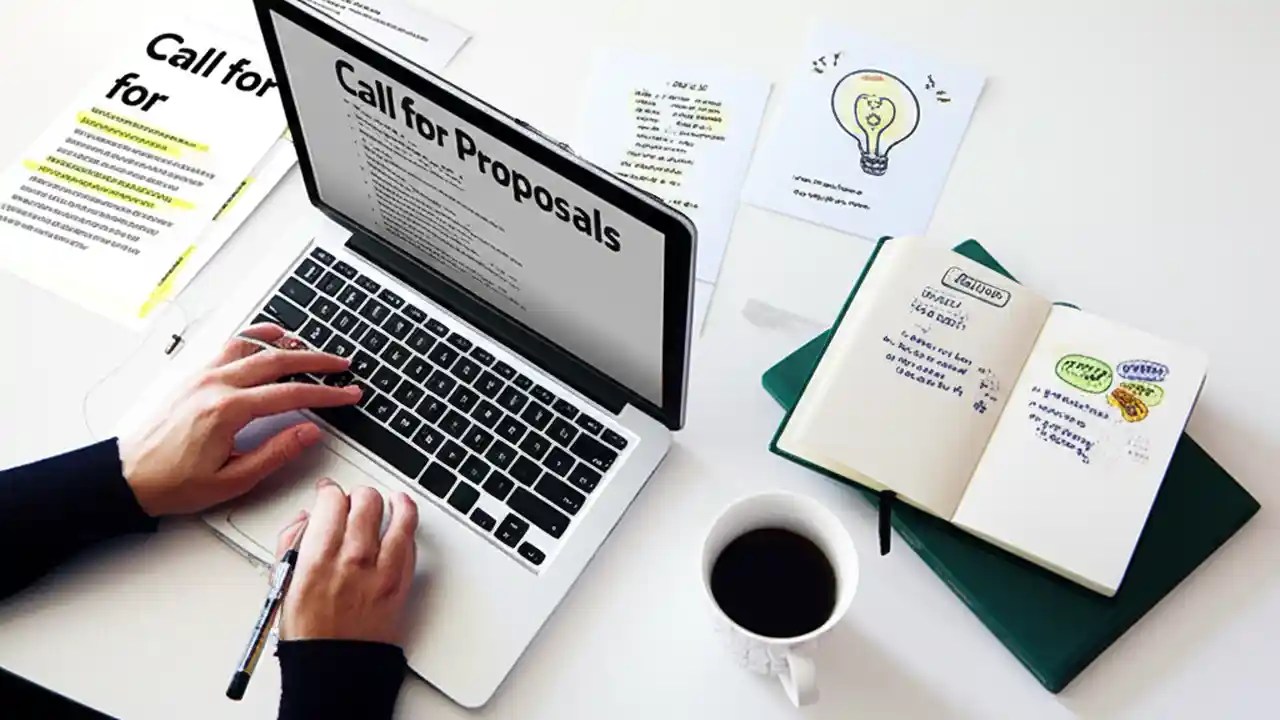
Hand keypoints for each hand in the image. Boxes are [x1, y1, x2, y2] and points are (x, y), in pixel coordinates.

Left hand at [119, 323, 361, 516]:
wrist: (127, 477)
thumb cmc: (172, 482)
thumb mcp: (232, 480)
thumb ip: (275, 452)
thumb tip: (309, 432)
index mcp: (227, 410)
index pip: (291, 395)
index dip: (326, 394)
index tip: (348, 394)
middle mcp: (215, 384)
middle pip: (278, 361)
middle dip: (316, 361)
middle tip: (341, 366)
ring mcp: (202, 375)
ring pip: (254, 345)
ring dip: (287, 344)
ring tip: (311, 348)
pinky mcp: (193, 375)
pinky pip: (230, 345)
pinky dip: (254, 337)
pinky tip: (269, 337)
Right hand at [275, 479, 418, 644]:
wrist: (336, 665)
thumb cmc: (308, 632)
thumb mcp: (284, 583)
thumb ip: (293, 543)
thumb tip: (306, 519)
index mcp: (319, 557)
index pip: (331, 500)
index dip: (329, 491)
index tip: (328, 493)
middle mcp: (353, 558)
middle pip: (366, 501)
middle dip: (358, 495)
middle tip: (355, 501)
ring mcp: (383, 569)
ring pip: (400, 515)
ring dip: (395, 502)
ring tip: (394, 500)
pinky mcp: (402, 581)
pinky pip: (411, 543)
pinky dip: (407, 529)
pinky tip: (402, 525)